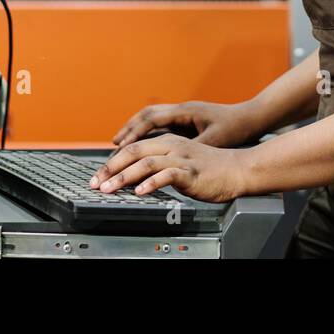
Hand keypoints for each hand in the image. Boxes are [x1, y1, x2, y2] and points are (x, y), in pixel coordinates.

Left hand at [88, 134, 254, 203]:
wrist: (239, 170)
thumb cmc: (210, 170)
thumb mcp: (181, 162)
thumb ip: (161, 165)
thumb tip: (135, 177)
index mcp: (168, 142)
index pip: (133, 148)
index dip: (113, 162)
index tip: (98, 176)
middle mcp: (172, 146)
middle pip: (134, 152)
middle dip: (111, 168)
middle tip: (95, 182)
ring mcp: (182, 158)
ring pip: (146, 163)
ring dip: (123, 177)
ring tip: (108, 189)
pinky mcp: (191, 172)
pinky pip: (167, 175)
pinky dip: (151, 183)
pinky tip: (139, 192)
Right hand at [111, 100, 260, 148]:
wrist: (251, 118)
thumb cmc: (235, 128)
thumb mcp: (214, 140)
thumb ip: (193, 148)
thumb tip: (174, 158)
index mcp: (185, 112)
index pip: (152, 118)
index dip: (134, 132)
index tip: (120, 145)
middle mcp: (181, 110)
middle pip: (146, 115)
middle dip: (128, 128)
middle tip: (113, 144)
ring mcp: (183, 114)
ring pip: (152, 118)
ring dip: (136, 129)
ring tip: (121, 144)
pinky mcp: (187, 121)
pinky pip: (161, 124)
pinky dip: (148, 134)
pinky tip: (143, 146)